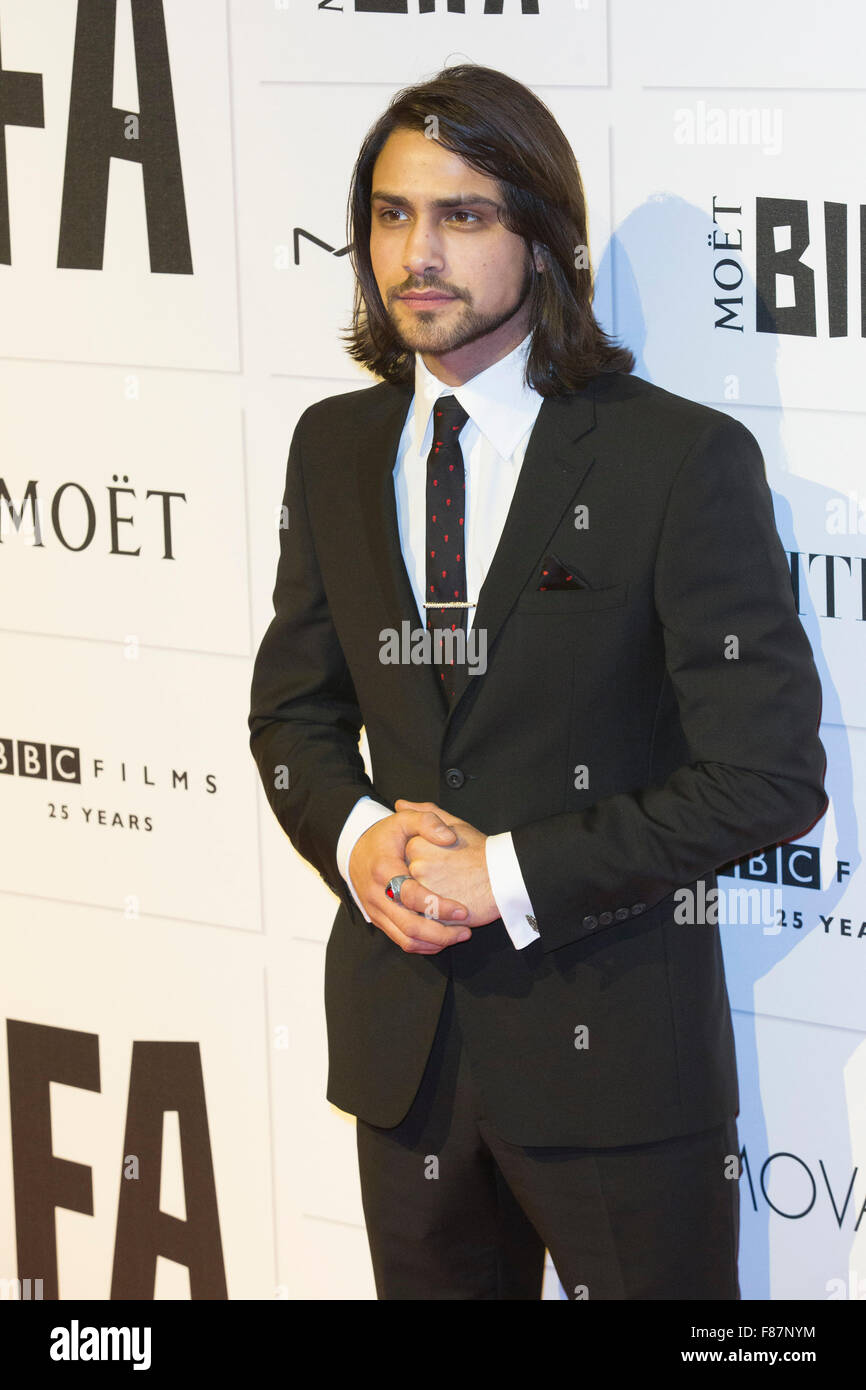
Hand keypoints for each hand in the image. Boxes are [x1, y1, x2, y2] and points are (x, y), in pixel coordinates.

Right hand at [349, 808, 472, 954]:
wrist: (354, 850)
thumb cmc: (385, 835)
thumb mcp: (403, 819)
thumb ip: (428, 821)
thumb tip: (449, 837)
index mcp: (384, 870)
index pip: (412, 896)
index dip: (438, 906)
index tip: (463, 909)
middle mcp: (377, 895)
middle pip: (409, 926)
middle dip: (440, 933)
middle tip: (466, 931)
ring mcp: (377, 910)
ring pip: (405, 939)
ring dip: (434, 942)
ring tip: (459, 936)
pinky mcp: (379, 920)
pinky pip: (400, 940)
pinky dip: (422, 945)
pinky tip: (442, 939)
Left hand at [396, 799, 499, 928]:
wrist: (504, 877)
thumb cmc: (481, 852)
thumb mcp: (454, 824)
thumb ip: (425, 814)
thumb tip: (400, 804)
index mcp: (416, 845)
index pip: (406, 858)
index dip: (426, 863)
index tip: (443, 863)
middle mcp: (415, 867)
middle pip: (409, 879)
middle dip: (426, 881)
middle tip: (449, 877)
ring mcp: (423, 891)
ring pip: (415, 900)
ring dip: (429, 898)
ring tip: (452, 891)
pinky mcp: (433, 913)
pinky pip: (425, 917)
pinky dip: (435, 914)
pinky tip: (452, 904)